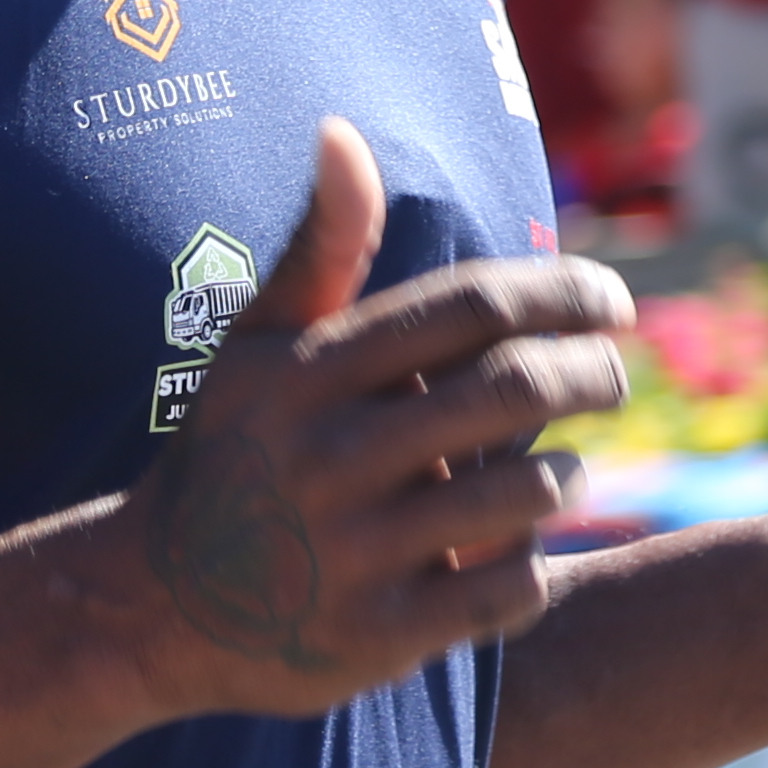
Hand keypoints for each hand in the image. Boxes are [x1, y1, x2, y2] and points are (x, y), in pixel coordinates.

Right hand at [127, 119, 630, 722]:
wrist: (152, 609)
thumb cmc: (233, 454)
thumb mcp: (259, 346)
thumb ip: (319, 244)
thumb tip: (341, 130)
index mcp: (314, 372)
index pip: (472, 306)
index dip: (563, 292)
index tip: (614, 298)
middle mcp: (332, 456)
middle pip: (513, 390)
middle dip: (589, 373)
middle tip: (614, 376)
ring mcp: (354, 551)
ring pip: (523, 494)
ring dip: (568, 473)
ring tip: (570, 465)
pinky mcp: (375, 636)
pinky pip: (503, 592)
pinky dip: (533, 565)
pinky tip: (525, 547)